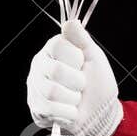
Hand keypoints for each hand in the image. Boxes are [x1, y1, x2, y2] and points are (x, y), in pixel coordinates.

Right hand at [25, 17, 122, 135]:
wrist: (101, 113)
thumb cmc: (97, 83)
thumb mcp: (94, 57)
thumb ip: (81, 39)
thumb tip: (71, 22)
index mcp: (52, 50)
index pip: (57, 46)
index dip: (75, 57)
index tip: (83, 63)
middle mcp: (39, 66)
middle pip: (55, 70)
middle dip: (77, 81)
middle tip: (82, 84)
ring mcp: (35, 88)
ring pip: (52, 92)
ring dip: (73, 98)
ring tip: (77, 98)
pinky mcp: (36, 109)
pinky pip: (50, 110)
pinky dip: (68, 113)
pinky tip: (71, 110)